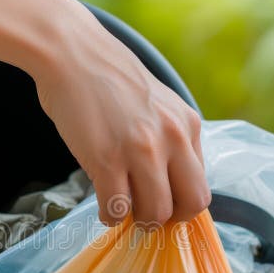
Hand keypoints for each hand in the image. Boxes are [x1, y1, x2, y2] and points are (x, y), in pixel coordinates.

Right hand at [33, 6, 209, 226]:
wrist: (71, 52)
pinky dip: (110, 217)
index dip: (180, 201)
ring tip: (122, 209)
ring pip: (155, 213)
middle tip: (146, 214)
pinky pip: (117, 209)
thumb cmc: (106, 78)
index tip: (161, 201)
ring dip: (137, 220)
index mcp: (188, 123)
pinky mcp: (107, 160)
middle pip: (191, 204)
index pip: (201, 183)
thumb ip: (168, 137)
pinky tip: (103, 207)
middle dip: (168, 218)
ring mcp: (141, 150)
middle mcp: (173, 138)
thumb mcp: (156, 104)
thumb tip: (167, 180)